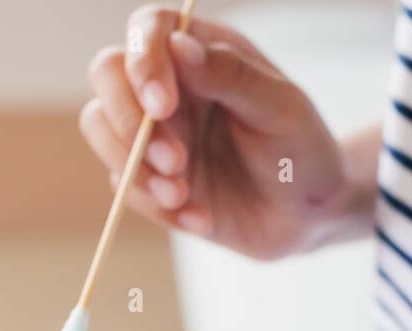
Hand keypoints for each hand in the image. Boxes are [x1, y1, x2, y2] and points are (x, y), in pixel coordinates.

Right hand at [79, 4, 355, 259]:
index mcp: (201, 53)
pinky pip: (126, 188)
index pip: (148, 31)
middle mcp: (170, 86)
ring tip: (182, 196)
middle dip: (128, 122)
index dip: (144, 61)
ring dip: (134, 168)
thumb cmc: (302, 149)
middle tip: (174, 162)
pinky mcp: (152, 179)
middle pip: (107, 75)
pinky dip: (157, 208)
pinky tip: (201, 219)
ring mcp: (155, 134)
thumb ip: (231, 75)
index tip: (163, 106)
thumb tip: (179, 47)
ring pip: (102, 129)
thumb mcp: (281, 109)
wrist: (309, 215)